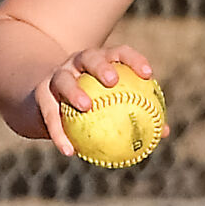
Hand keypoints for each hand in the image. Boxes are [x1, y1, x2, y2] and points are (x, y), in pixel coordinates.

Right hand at [36, 46, 166, 156]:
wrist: (48, 102)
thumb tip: (164, 132)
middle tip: (113, 81)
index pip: (119, 53)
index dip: (133, 60)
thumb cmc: (92, 101)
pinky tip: (69, 151)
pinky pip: (49, 114)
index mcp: (100, 61)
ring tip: (86, 106)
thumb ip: (135, 113)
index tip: (148, 74)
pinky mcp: (40, 95)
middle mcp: (77, 64)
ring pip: (63, 80)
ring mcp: (56, 76)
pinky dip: (59, 133)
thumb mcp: (112, 104)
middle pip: (89, 57)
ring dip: (74, 91)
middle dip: (101, 65)